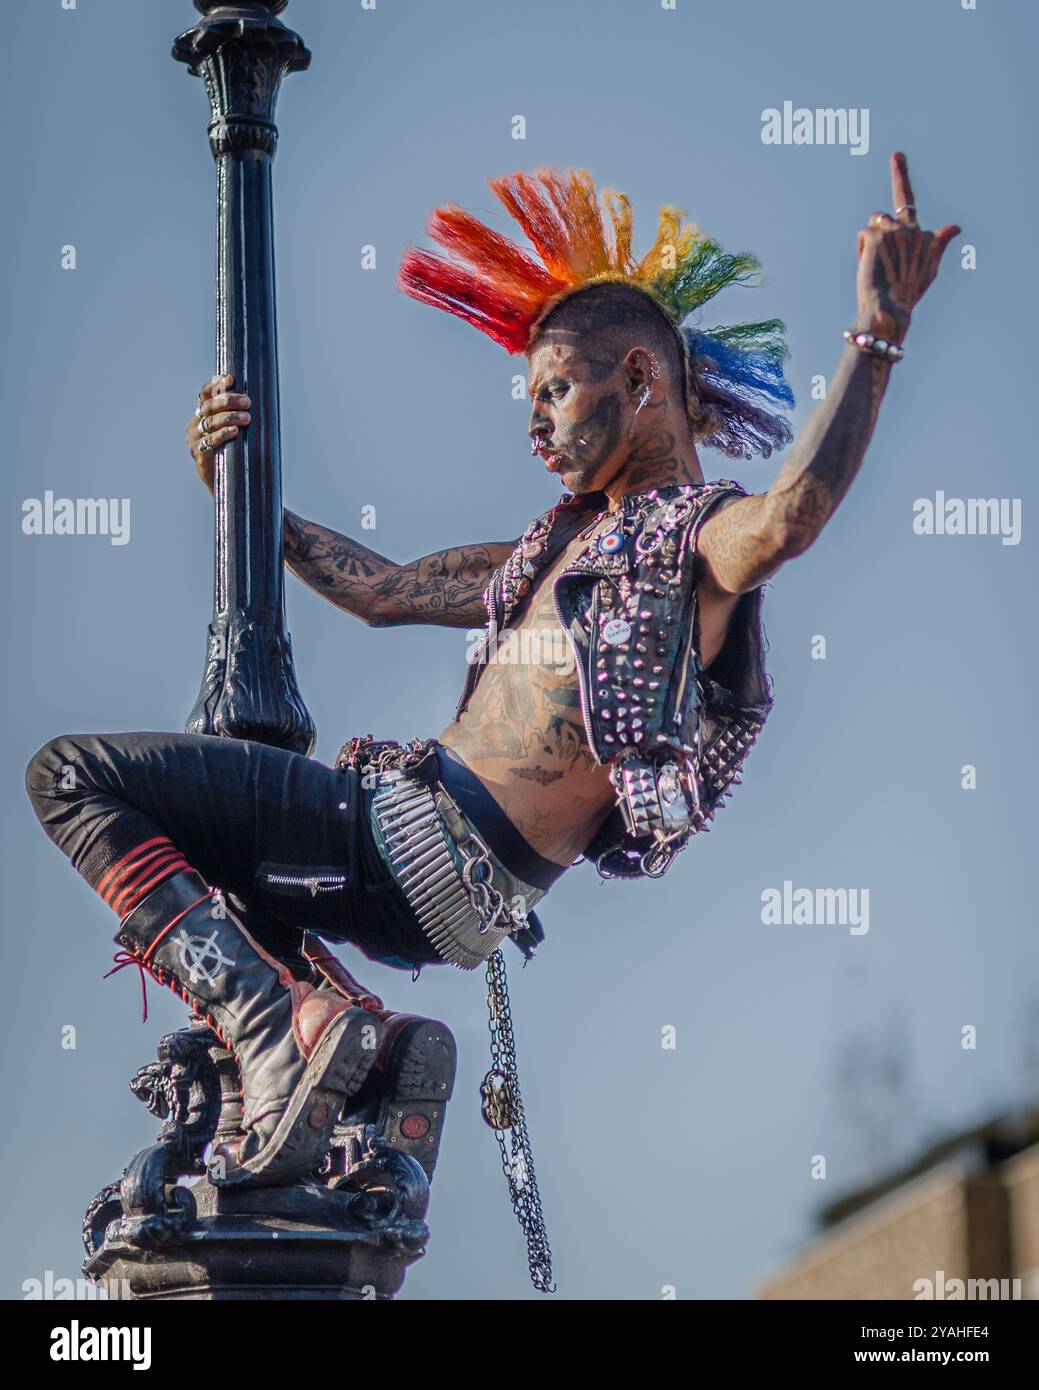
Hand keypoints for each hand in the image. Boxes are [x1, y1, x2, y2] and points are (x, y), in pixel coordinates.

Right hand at [185, 373, 250, 495]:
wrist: (231, 486)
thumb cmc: (236, 455)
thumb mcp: (237, 432)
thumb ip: (240, 416)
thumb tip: (262, 399)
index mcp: (201, 416)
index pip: (204, 395)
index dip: (214, 384)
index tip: (230, 379)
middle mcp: (194, 426)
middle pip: (208, 407)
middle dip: (228, 401)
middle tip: (247, 402)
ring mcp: (194, 442)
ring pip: (210, 423)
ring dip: (229, 417)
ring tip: (247, 418)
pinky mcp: (199, 457)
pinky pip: (210, 442)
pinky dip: (222, 435)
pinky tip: (234, 431)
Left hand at [854, 151, 959, 344]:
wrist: (891, 309)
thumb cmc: (908, 293)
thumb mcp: (928, 269)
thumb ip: (938, 245)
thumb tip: (956, 227)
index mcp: (923, 234)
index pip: (909, 201)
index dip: (900, 175)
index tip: (896, 155)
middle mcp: (911, 228)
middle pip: (888, 213)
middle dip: (887, 210)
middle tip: (891, 203)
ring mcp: (894, 231)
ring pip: (875, 222)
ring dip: (873, 239)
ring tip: (879, 265)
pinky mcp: (877, 236)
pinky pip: (864, 234)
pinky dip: (862, 250)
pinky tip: (870, 266)